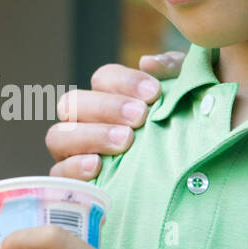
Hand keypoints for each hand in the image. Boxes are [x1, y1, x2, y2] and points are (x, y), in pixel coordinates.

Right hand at [46, 53, 185, 178]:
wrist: (189, 186)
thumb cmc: (185, 137)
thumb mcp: (188, 99)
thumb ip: (173, 72)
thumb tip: (148, 62)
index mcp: (109, 99)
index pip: (103, 78)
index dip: (124, 82)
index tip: (154, 93)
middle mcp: (85, 123)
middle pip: (73, 102)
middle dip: (106, 108)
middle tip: (139, 117)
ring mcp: (73, 153)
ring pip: (59, 135)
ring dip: (91, 135)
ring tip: (124, 141)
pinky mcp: (73, 184)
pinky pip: (59, 173)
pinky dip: (74, 167)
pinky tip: (98, 166)